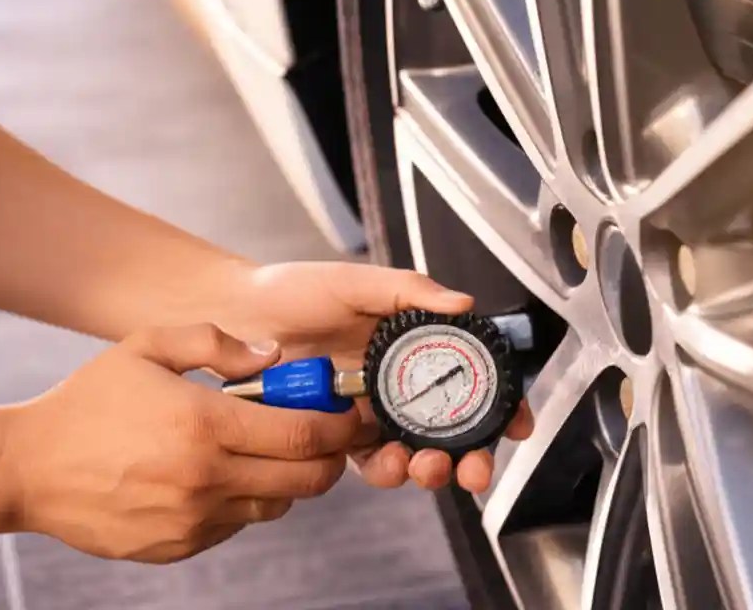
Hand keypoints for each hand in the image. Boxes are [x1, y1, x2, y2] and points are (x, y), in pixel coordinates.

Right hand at [0, 324, 359, 563]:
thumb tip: (274, 356)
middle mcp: (204, 479)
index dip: (338, 425)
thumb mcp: (148, 346)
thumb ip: (216, 343)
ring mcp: (192, 520)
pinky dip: (244, 501)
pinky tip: (219, 474)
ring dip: (288, 479)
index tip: (347, 414)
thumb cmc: (91, 400)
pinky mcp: (178, 547)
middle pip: (306, 479)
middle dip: (330, 457)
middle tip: (328, 437)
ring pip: (276, 505)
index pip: (303, 434)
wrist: (28, 467)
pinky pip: (237, 525)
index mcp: (202, 424)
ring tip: (264, 450)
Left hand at [237, 262, 532, 493]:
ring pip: (416, 452)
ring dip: (430, 468)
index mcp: (415, 346)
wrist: (237, 315)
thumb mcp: (356, 283)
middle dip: (472, 456)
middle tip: (473, 467)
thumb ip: (410, 290)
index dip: (501, 405)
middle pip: (452, 428)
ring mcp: (372, 413)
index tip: (515, 424)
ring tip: (423, 466)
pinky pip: (370, 462)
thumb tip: (462, 302)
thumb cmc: (294, 291)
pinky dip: (386, 469)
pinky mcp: (339, 436)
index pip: (471, 379)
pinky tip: (386, 462)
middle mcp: (399, 384)